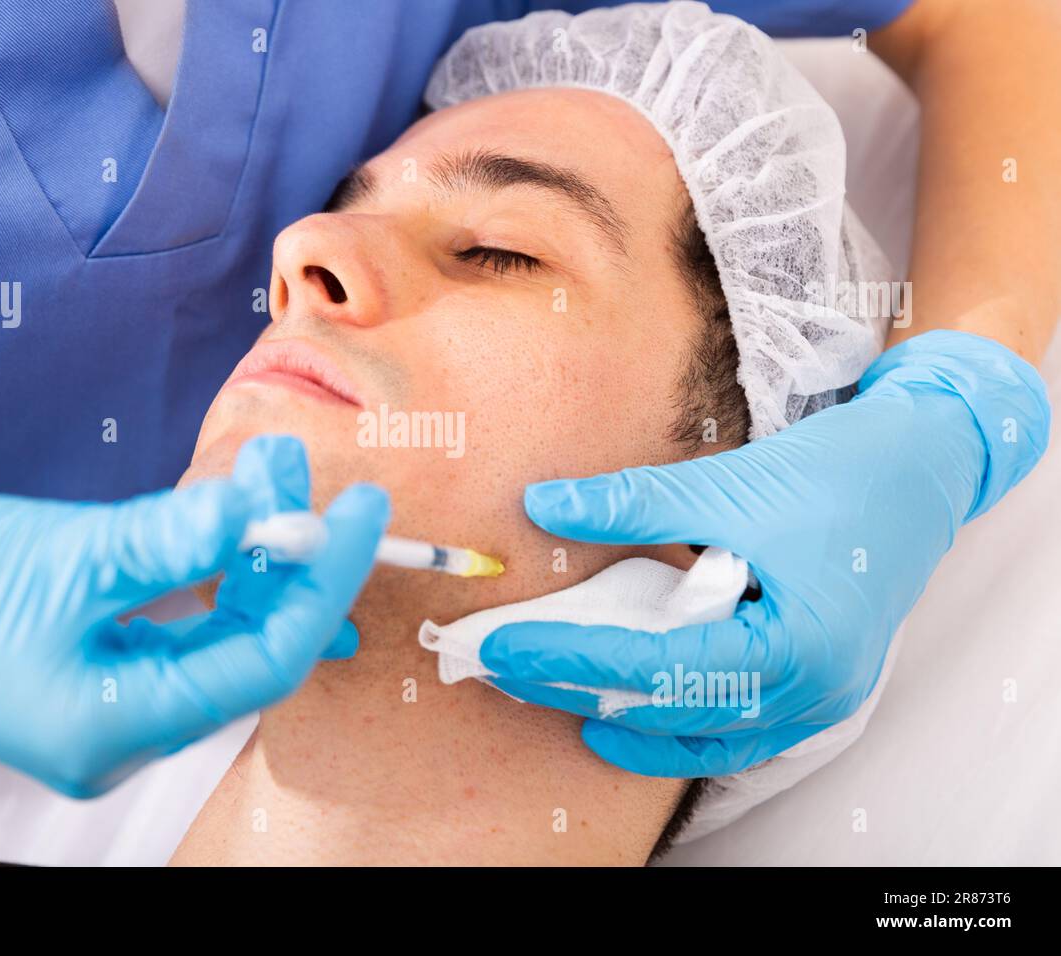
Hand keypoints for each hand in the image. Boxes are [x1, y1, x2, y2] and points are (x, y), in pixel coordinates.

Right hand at [0, 436, 388, 795]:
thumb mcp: (62, 552)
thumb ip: (172, 539)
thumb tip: (267, 510)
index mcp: (114, 725)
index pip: (263, 661)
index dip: (323, 581)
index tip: (361, 510)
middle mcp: (123, 734)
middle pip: (248, 650)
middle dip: (289, 558)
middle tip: (304, 473)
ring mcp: (110, 709)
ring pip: (218, 638)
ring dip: (254, 558)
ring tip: (270, 475)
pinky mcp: (98, 675)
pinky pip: (184, 635)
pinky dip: (217, 581)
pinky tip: (248, 537)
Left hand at [478, 331, 1049, 776]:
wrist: (919, 469)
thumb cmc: (838, 473)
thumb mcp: (728, 485)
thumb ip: (631, 504)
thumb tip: (541, 505)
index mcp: (795, 646)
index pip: (655, 670)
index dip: (570, 661)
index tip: (500, 648)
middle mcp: (809, 693)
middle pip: (666, 713)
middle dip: (575, 693)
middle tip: (497, 672)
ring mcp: (815, 702)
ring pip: (695, 735)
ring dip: (616, 714)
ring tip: (542, 688)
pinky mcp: (808, 692)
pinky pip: (727, 732)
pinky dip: (668, 725)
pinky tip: (614, 712)